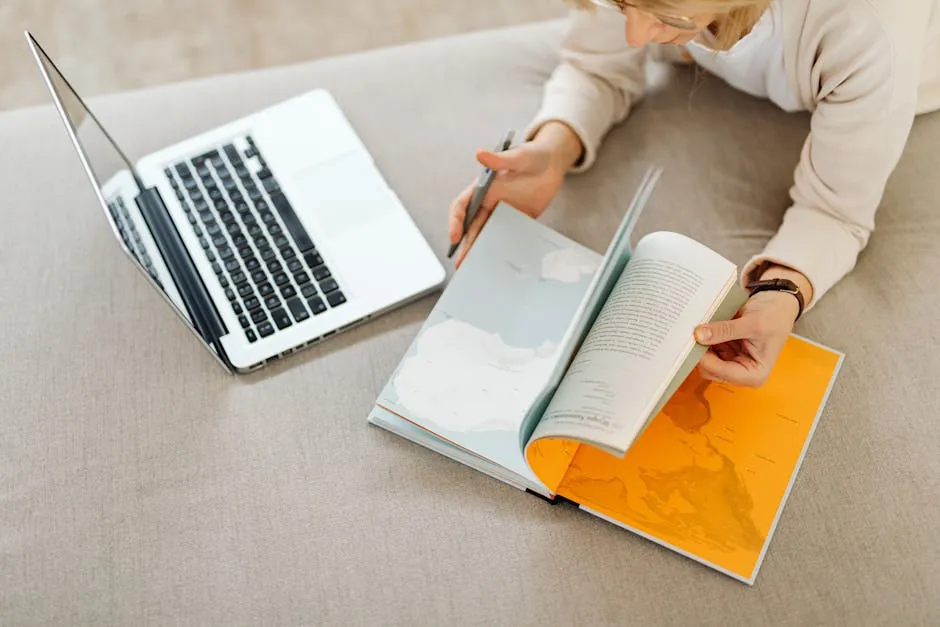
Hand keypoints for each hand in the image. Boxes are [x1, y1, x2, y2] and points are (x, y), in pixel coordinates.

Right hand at [448, 121, 581, 266]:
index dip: (456, 222)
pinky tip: (500, 263)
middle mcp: (490, 202)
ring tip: (474, 268)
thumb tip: (480, 154)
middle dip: (466, 245)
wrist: (553, 162)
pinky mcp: (517, 220)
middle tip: (461, 264)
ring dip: (480, 250)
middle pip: (472, 227)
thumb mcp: (518, 156)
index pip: (462, 206)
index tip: (455, 237)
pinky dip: (501, 249)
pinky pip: (507, 237)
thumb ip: (500, 159)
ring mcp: (503, 213)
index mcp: (484, 188)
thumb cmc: (533, 154)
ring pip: (487, 235)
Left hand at [693, 264, 812, 387]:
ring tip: (697, 326)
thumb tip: (699, 335)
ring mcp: (731, 361)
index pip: (720, 372)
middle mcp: (741, 372)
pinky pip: (706, 348)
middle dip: (700, 351)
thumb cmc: (775, 317)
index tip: (693, 340)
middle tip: (691, 332)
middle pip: (709, 369)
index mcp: (754, 375)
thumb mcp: (752, 323)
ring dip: (699, 344)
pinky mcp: (724, 350)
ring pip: (704, 359)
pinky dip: (703, 338)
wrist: (778, 304)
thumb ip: (725, 330)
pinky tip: (702, 325)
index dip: (704, 358)